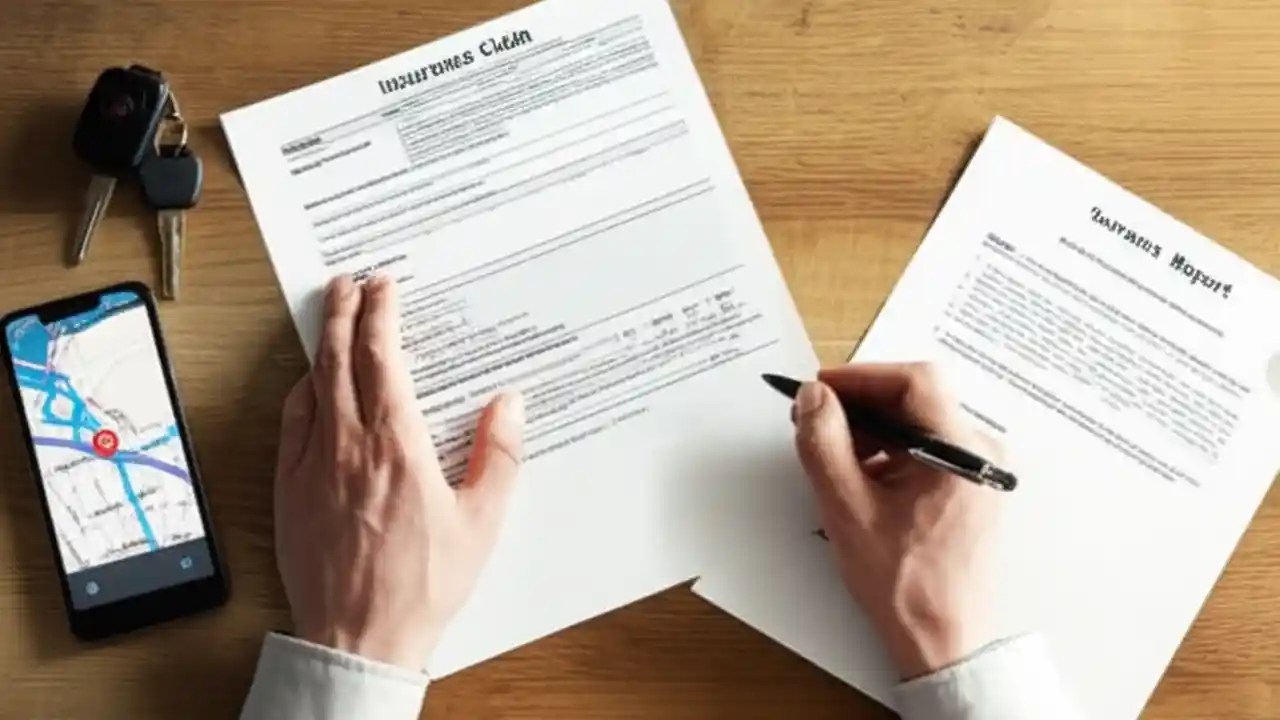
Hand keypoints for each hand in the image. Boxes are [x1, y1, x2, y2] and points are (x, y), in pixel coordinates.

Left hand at [273, 275, 524, 670]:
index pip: (384, 360)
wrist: (359, 637)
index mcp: (398, 447)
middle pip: (340, 359)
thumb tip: (509, 403)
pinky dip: (302, 391)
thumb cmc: (422, 585)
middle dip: (345, 312)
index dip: (382, 315)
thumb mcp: (482, 522)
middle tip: (350, 282)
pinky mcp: (289, 489)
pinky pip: (291, 423)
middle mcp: (349, 446)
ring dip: (323, 344)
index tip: (384, 287)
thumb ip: (500, 456)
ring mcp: (312, 466)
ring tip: (333, 319)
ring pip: (313, 385)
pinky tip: (311, 385)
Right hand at [792, 363, 1002, 678]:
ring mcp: (979, 469)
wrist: (945, 639)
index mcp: (962, 453)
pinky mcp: (970, 484)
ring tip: (832, 453)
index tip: (821, 389)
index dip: (861, 377)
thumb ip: (825, 444)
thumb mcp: (848, 509)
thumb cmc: (905, 585)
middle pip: (916, 398)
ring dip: (872, 428)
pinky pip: (926, 447)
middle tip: (815, 418)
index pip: (915, 382)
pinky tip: (859, 474)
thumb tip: (813, 398)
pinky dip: (889, 450)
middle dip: (860, 404)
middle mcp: (981, 452)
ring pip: (918, 422)